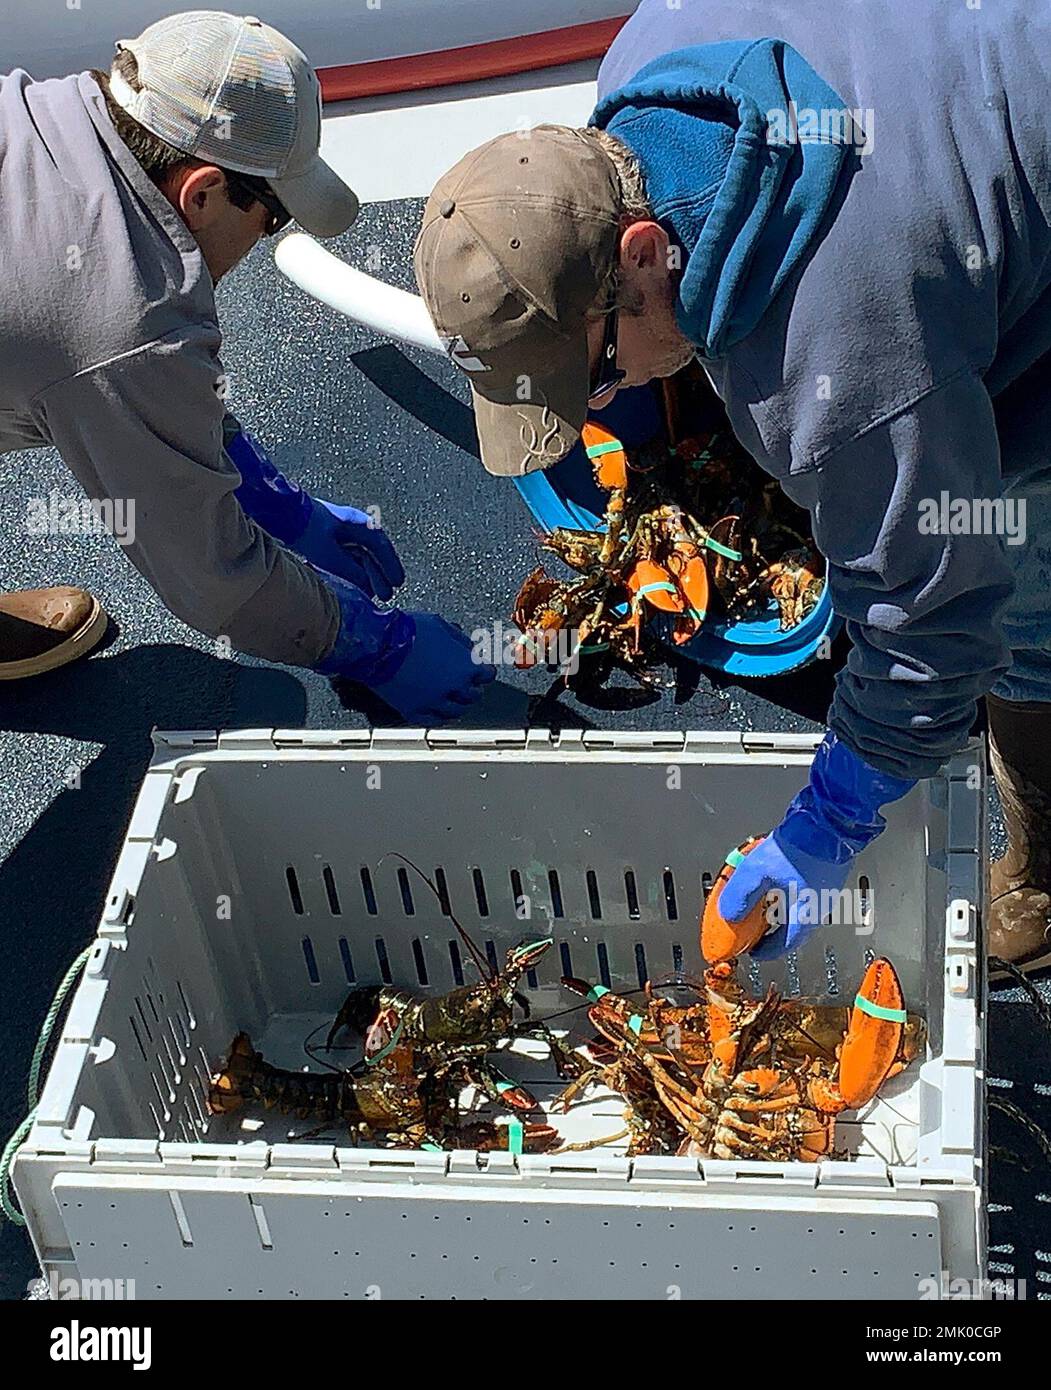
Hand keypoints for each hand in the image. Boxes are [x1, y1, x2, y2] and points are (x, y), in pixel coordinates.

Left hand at [294, 501, 404, 600]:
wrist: (280, 513)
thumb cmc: (305, 529)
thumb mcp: (330, 555)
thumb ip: (350, 571)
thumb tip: (366, 585)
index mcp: (358, 524)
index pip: (381, 546)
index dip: (391, 566)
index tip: (398, 583)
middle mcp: (352, 526)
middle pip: (372, 553)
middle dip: (380, 575)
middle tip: (387, 594)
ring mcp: (339, 531)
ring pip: (360, 555)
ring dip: (367, 575)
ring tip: (372, 594)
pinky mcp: (326, 537)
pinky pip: (347, 556)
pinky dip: (353, 570)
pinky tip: (354, 583)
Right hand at [369, 613, 495, 722]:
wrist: (377, 645)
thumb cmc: (406, 631)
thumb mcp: (439, 624)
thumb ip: (458, 638)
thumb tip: (466, 645)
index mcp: (464, 666)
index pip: (487, 675)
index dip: (484, 672)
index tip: (482, 671)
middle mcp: (453, 687)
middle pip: (473, 695)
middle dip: (472, 688)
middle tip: (469, 685)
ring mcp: (433, 702)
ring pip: (455, 712)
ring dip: (458, 705)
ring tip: (456, 701)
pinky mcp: (413, 711)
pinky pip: (432, 721)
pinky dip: (439, 717)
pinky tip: (439, 714)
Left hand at [717, 833, 851, 957]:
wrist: (831, 818)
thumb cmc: (804, 844)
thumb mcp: (758, 871)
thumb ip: (741, 895)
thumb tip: (729, 914)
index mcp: (806, 915)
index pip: (782, 946)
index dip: (762, 951)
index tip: (750, 950)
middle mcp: (818, 906)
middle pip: (789, 928)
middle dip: (767, 929)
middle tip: (751, 925)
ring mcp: (824, 889)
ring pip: (795, 908)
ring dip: (775, 908)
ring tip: (758, 898)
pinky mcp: (824, 872)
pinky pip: (800, 891)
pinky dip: (784, 891)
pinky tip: (774, 876)